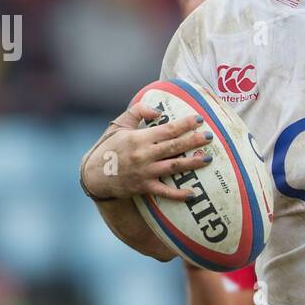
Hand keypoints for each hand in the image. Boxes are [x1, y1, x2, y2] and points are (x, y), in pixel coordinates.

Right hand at [82, 102, 214, 200]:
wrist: (94, 175)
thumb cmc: (109, 147)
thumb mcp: (118, 125)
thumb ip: (137, 112)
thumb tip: (158, 110)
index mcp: (139, 138)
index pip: (167, 129)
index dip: (184, 124)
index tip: (199, 119)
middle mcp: (144, 155)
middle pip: (174, 147)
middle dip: (193, 141)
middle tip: (210, 136)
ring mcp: (145, 172)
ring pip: (173, 167)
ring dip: (192, 163)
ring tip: (207, 159)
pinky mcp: (144, 187)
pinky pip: (165, 191)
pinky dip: (179, 194)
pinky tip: (193, 193)